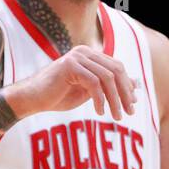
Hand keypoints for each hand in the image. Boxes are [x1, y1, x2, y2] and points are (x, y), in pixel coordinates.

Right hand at [7, 46, 137, 119]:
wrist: (33, 99)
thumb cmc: (59, 96)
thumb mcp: (89, 92)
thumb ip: (108, 87)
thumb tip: (135, 87)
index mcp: (90, 55)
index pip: (117, 67)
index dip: (127, 86)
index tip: (133, 104)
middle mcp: (85, 52)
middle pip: (115, 71)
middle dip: (125, 93)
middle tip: (129, 112)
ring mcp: (77, 57)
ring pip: (106, 78)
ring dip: (114, 100)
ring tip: (116, 116)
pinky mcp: (70, 65)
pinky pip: (94, 83)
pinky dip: (100, 99)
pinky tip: (100, 112)